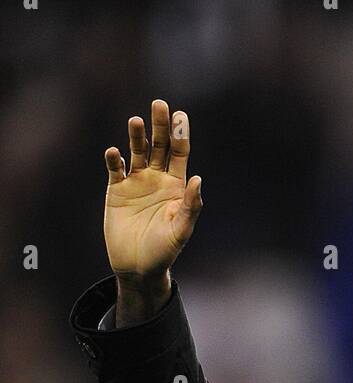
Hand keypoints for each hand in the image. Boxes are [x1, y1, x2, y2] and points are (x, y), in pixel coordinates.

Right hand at [103, 98, 202, 283]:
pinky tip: (115, 154)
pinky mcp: (116, 190)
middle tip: (159, 104)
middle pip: (159, 145)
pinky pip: (115, 169)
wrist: (138, 267)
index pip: (179, 153)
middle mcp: (156, 178)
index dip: (180, 134)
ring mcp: (135, 182)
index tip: (180, 116)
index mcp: (176, 185)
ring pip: (137, 151)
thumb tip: (197, 179)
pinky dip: (114, 160)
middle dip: (160, 125)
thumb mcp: (180, 230)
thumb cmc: (164, 251)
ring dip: (137, 136)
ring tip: (136, 121)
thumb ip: (190, 206)